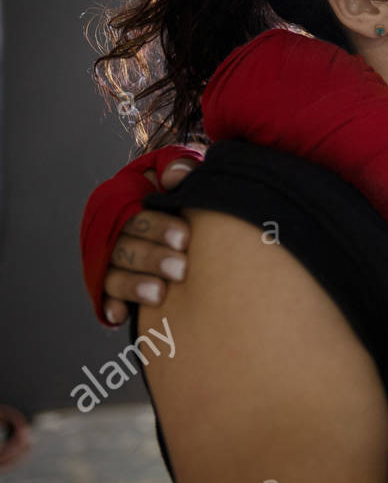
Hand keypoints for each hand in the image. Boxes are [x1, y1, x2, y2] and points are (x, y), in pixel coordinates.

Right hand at [83, 147, 202, 325]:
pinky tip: (121, 316)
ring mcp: (110, 259)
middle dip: (151, 258)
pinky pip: (105, 298)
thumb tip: (174, 176)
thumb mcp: (182, 170)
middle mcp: (111, 230)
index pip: (134, 216)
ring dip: (134, 285)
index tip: (185, 238)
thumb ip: (179, 165)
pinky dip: (111, 306)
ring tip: (160, 293)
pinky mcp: (112, 284)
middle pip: (123, 247)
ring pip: (113, 274)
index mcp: (123, 199)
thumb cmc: (184, 189)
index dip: (157, 227)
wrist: (187, 212)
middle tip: (181, 269)